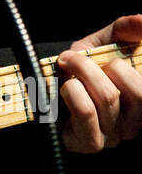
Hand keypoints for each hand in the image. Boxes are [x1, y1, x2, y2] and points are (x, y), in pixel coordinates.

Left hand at [56, 13, 141, 151]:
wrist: (42, 88)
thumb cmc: (80, 67)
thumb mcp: (104, 42)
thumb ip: (125, 29)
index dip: (131, 66)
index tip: (109, 55)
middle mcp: (135, 123)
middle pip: (136, 92)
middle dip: (102, 65)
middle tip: (74, 58)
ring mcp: (115, 136)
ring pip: (108, 98)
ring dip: (81, 73)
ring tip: (66, 68)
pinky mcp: (90, 143)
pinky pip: (87, 112)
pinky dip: (73, 91)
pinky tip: (65, 87)